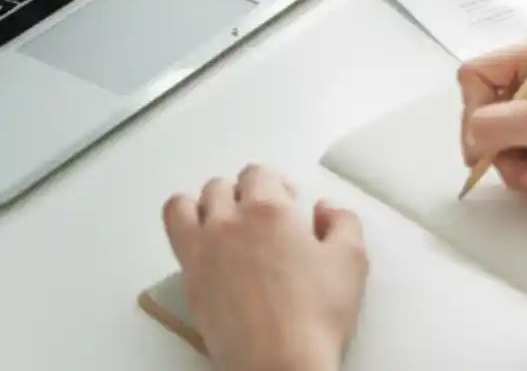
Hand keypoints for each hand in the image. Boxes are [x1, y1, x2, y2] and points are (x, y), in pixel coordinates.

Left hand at [163, 165, 367, 370]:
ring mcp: (203, 248)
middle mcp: (229, 221)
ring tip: (225, 222)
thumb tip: (326, 209)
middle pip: (223, 186)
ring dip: (207, 204)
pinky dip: (185, 225)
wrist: (280, 362)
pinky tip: (204, 240)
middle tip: (261, 216)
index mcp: (269, 210)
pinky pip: (174, 231)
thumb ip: (343, 221)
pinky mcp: (189, 276)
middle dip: (243, 194)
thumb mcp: (351, 261)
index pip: (259, 173)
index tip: (287, 201)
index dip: (275, 184)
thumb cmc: (315, 316)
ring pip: (190, 202)